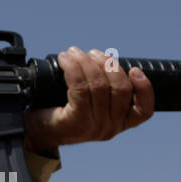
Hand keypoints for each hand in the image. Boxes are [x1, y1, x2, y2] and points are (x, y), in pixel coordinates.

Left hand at [24, 47, 153, 154]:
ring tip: (74, 52)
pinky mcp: (76, 121)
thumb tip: (104, 59)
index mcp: (119, 124)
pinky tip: (66, 59)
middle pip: (121, 89)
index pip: (144, 111)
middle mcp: (110, 128)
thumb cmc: (62, 111)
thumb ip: (104, 88)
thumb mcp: (90, 102)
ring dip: (86, 62)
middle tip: (91, 53)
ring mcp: (94, 127)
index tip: (135, 69)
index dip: (144, 88)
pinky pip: (80, 87)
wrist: (36, 129)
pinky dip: (73, 68)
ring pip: (99, 85)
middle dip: (106, 64)